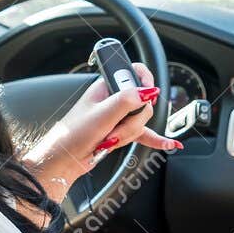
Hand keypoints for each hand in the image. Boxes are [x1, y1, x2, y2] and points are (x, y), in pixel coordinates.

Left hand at [22, 61, 181, 202]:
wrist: (63, 160)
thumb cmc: (73, 135)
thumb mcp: (101, 115)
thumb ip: (126, 101)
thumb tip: (149, 91)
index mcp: (107, 86)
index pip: (135, 72)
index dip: (145, 82)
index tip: (147, 94)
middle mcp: (114, 99)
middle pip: (143, 103)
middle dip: (132, 121)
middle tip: (114, 128)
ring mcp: (118, 117)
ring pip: (141, 122)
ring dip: (128, 134)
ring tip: (108, 140)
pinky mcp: (120, 133)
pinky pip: (144, 135)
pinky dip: (155, 140)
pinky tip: (170, 143)